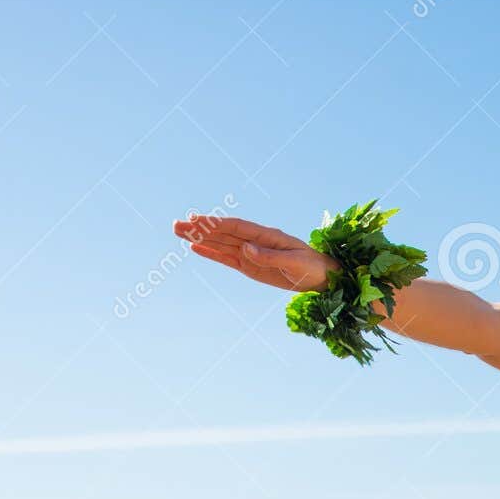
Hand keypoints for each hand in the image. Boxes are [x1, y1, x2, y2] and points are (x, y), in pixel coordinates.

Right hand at [171, 214, 335, 292]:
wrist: (323, 277)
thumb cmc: (312, 267)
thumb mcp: (294, 263)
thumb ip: (269, 256)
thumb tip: (245, 248)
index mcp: (267, 236)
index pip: (236, 228)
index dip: (215, 224)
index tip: (196, 221)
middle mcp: (255, 241)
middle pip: (223, 233)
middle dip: (200, 229)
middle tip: (176, 225)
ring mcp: (251, 253)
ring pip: (221, 244)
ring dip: (200, 238)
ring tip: (178, 232)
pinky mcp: (250, 266)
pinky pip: (227, 259)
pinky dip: (211, 253)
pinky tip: (196, 248)